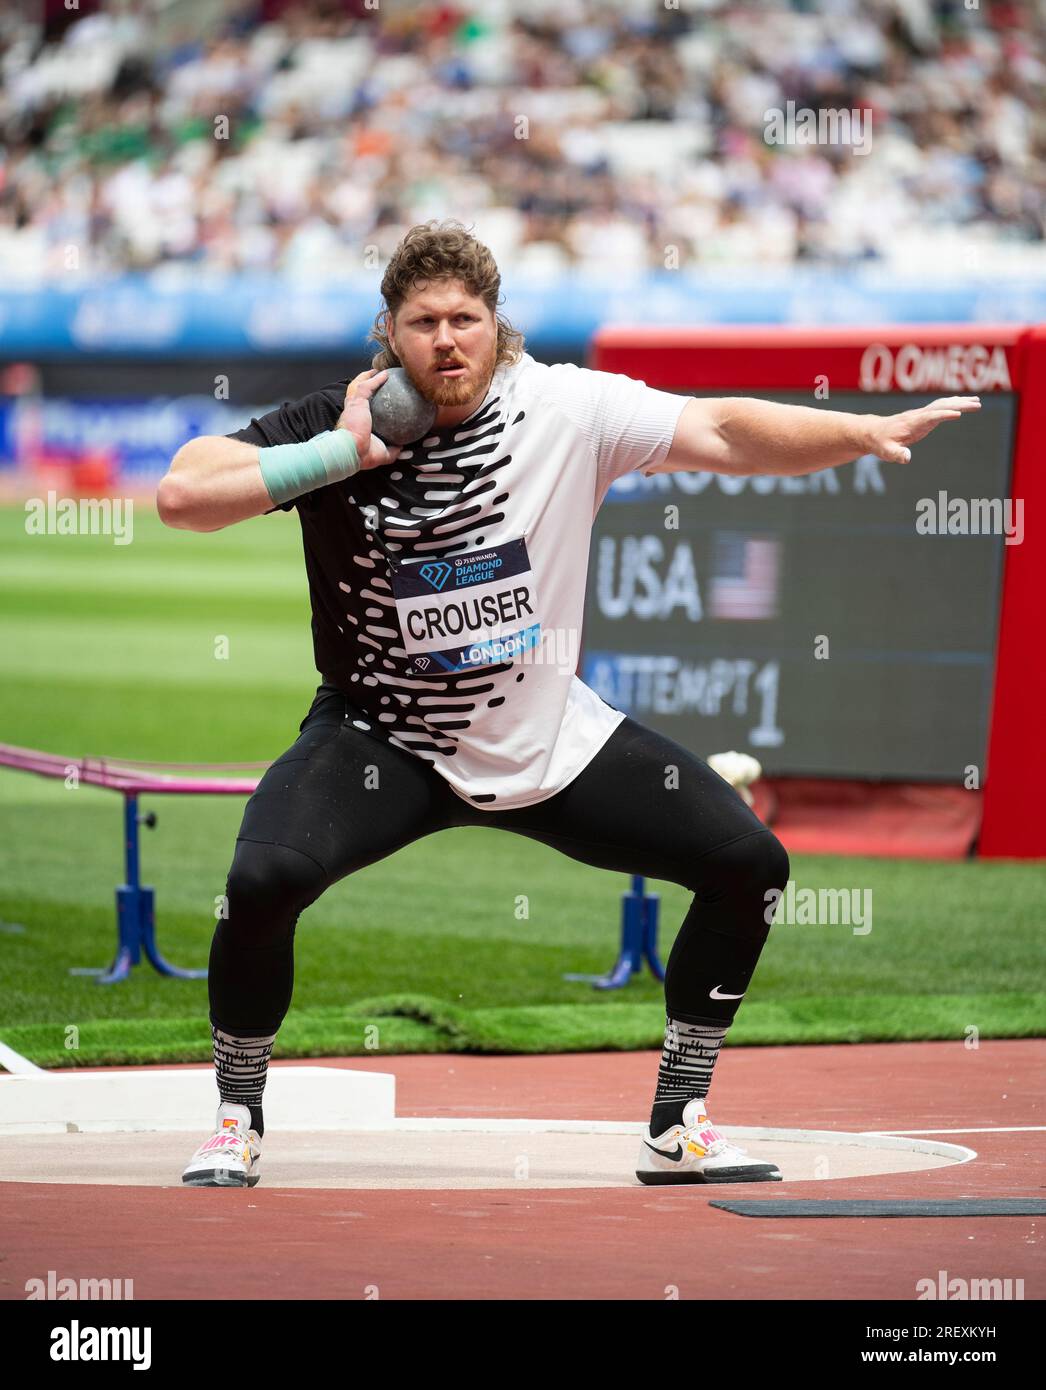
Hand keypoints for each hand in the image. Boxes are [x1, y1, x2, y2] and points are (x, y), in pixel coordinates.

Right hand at [335, 369, 402, 470]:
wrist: (352, 451)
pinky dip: (376, 379)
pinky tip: (385, 374)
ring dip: (366, 377)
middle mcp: (352, 412)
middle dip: (364, 385)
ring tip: (377, 372)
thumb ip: (392, 450)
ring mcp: (353, 405)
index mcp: (356, 424)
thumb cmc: (364, 454)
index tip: (377, 400)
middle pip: (356, 394)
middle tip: (375, 380)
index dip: (367, 403)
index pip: (361, 409)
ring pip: (358, 385)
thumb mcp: (382, 454)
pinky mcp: (356, 401)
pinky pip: (367, 386)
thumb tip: (402, 448)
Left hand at [866, 396, 980, 463]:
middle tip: (977, 404)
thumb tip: (907, 458)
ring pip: (943, 404)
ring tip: (977, 402)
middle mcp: (919, 415)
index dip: (943, 415)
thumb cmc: (881, 443)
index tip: (958, 414)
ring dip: (960, 402)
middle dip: (959, 405)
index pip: (930, 416)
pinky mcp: (924, 417)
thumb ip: (896, 455)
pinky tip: (964, 404)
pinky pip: (941, 408)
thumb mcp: (886, 452)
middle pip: (941, 407)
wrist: (872, 432)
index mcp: (912, 423)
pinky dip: (954, 404)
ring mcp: (922, 414)